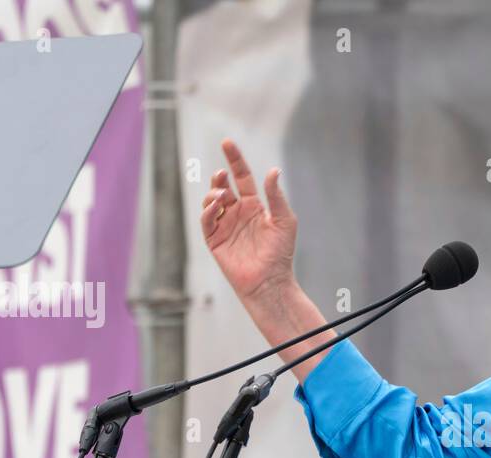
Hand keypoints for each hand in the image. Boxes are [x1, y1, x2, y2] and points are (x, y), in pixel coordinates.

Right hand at [200, 139, 297, 324]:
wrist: (270, 281)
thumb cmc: (281, 253)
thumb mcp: (284, 220)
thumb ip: (276, 196)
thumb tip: (272, 171)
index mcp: (254, 206)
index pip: (241, 177)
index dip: (235, 159)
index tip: (227, 143)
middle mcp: (237, 213)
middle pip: (222, 186)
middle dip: (220, 177)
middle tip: (223, 175)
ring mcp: (224, 225)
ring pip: (211, 200)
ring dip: (214, 193)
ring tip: (222, 195)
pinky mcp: (215, 240)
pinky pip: (206, 220)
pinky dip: (208, 210)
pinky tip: (217, 206)